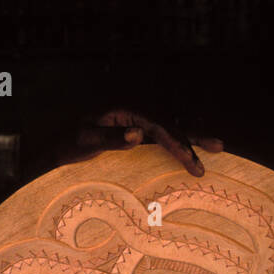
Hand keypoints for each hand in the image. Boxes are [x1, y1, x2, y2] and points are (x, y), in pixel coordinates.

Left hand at [59, 109, 224, 175]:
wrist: (54, 144)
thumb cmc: (67, 142)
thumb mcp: (85, 141)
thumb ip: (111, 137)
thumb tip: (138, 135)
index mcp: (126, 111)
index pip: (160, 126)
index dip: (178, 143)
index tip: (191, 161)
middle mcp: (134, 114)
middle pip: (170, 125)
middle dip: (193, 140)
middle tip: (216, 153)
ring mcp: (135, 124)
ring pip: (169, 130)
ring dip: (192, 139)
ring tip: (218, 146)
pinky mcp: (133, 135)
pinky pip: (160, 139)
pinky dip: (177, 144)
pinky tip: (188, 151)